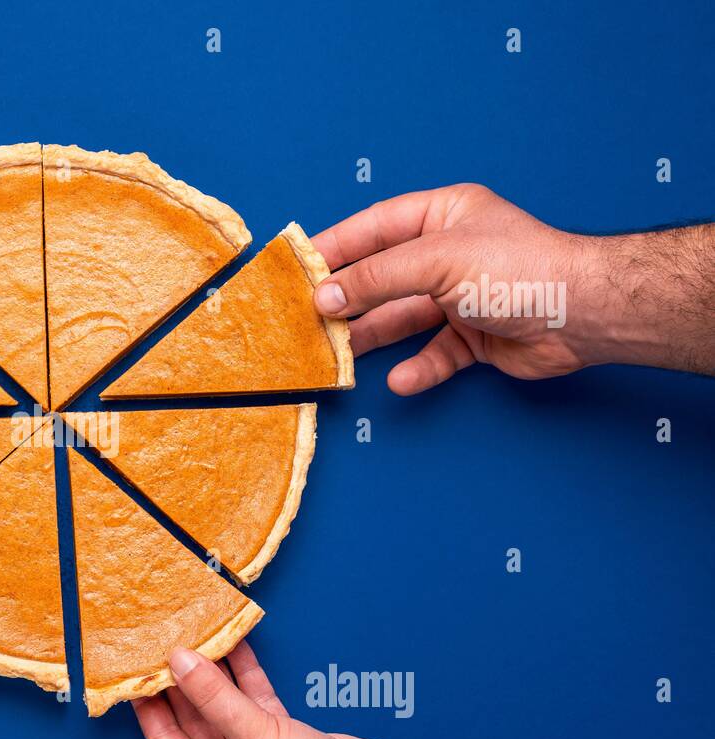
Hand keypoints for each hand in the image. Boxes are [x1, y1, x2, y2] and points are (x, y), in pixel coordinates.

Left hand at [135, 642, 559, 738]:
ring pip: (223, 705)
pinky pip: (252, 700)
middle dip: (182, 679)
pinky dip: (244, 673)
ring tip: (195, 630)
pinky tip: (234, 642)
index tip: (136, 665)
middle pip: (192, 719)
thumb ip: (215, 696)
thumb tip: (180, 660)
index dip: (148, 702)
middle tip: (163, 637)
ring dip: (214, 670)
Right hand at [309, 184, 713, 393]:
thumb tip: (324, 296)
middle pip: (383, 276)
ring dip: (374, 337)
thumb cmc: (519, 268)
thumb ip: (375, 278)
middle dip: (348, 299)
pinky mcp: (475, 337)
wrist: (584, 313)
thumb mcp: (435, 262)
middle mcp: (449, 253)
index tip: (297, 267)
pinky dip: (418, 368)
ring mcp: (462, 297)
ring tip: (338, 355)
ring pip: (403, 318)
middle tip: (308, 318)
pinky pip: (435, 353)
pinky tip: (401, 381)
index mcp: (443, 215)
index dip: (334, 246)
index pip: (375, 227)